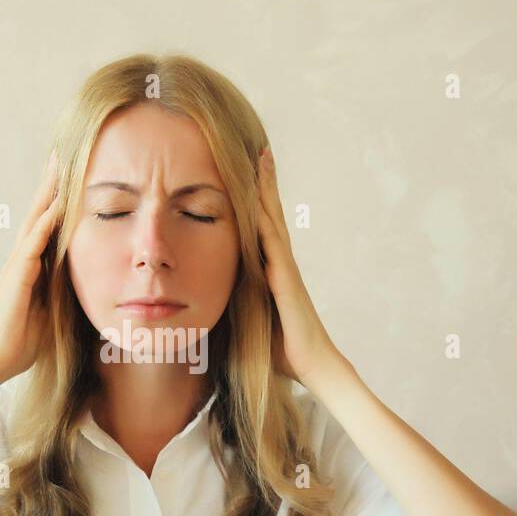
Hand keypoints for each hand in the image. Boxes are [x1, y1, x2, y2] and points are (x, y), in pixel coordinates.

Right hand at [0, 150, 61, 383]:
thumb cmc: (26, 338)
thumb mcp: (54, 307)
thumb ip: (65, 288)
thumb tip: (90, 281)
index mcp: (32, 265)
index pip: (46, 225)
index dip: (56, 200)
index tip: (69, 175)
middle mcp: (22, 258)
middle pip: (38, 213)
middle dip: (49, 185)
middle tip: (59, 156)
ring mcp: (17, 265)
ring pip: (34, 222)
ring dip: (46, 195)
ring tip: (57, 168)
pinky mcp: (16, 277)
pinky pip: (32, 245)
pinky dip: (44, 225)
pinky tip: (55, 207)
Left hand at [255, 145, 341, 387]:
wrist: (312, 366)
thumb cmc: (281, 350)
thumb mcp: (248, 321)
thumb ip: (235, 305)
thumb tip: (205, 302)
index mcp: (270, 270)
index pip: (260, 227)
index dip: (253, 200)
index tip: (245, 172)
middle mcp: (280, 263)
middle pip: (269, 213)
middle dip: (263, 182)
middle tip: (259, 150)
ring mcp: (285, 268)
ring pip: (272, 219)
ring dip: (267, 189)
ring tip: (262, 158)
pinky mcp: (287, 279)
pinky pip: (273, 243)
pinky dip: (265, 219)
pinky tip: (258, 199)